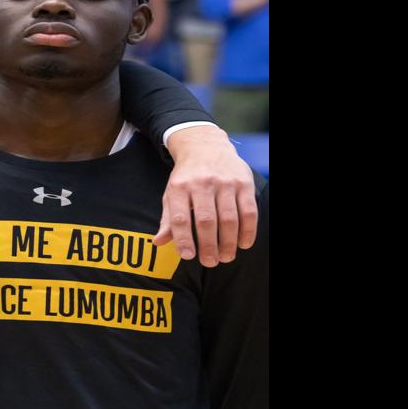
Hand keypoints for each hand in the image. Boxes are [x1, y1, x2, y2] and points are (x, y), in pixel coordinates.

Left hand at [158, 125, 257, 265]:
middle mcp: (202, 183)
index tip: (188, 256)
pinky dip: (248, 230)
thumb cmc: (187, 177)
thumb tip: (158, 242)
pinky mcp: (244, 182)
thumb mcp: (172, 193)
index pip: (180, 217)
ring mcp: (225, 182)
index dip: (183, 239)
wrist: (206, 146)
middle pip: (206, 221)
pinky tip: (243, 244)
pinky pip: (248, 211)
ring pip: (229, 218)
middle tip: (210, 262)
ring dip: (228, 242)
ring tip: (226, 257)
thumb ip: (168, 219)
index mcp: (180, 187)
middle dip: (209, 246)